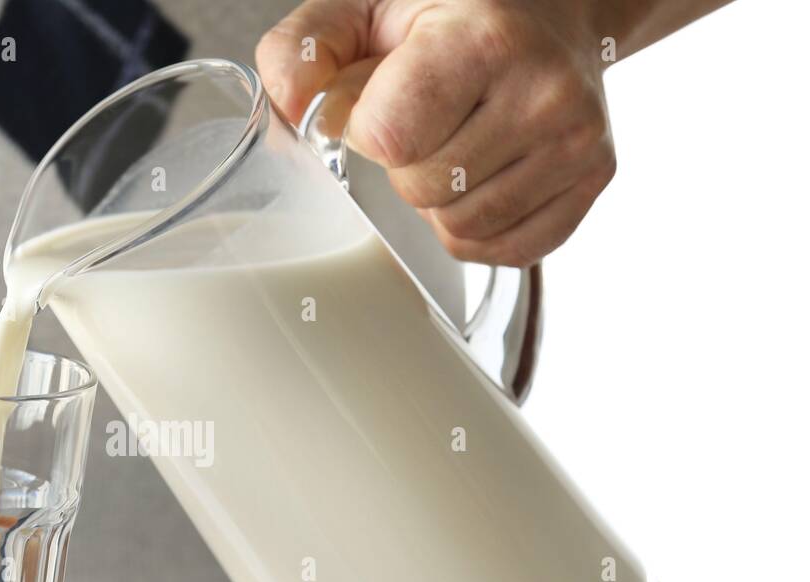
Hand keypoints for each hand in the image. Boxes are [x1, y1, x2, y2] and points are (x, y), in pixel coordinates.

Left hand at [258, 0, 615, 266]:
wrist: (556, 1)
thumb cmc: (449, 8)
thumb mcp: (366, 3)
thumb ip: (306, 48)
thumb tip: (293, 106)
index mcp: (485, 39)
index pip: (389, 138)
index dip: (368, 130)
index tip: (385, 99)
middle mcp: (545, 92)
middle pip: (422, 190)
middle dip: (403, 166)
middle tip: (428, 120)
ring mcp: (577, 142)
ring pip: (460, 229)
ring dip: (439, 200)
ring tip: (458, 143)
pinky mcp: (594, 180)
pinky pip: (502, 250)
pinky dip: (476, 228)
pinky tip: (484, 174)